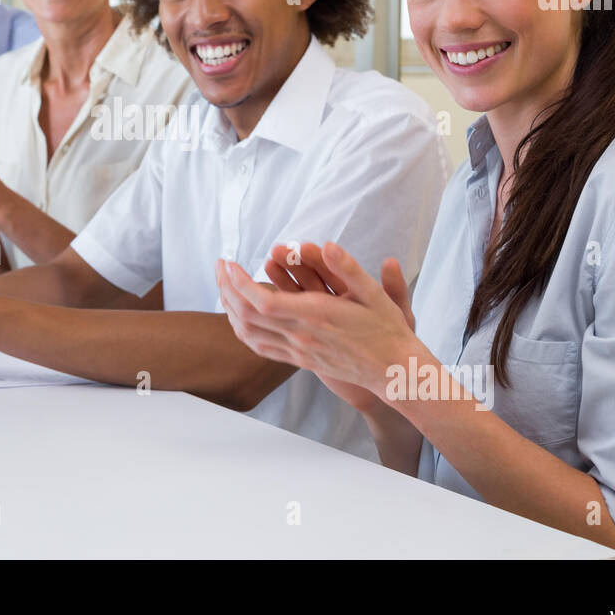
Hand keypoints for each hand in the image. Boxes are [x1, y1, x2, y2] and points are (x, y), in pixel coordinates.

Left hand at [215, 241, 421, 399]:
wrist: (393, 370)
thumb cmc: (387, 329)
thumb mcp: (375, 294)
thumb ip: (349, 269)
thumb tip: (327, 245)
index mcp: (315, 316)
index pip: (261, 302)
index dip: (238, 283)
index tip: (228, 263)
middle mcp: (301, 336)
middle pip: (247, 316)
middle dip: (227, 289)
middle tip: (221, 266)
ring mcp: (298, 351)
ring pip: (249, 335)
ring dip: (230, 308)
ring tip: (224, 285)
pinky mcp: (300, 360)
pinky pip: (261, 348)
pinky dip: (243, 330)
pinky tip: (239, 315)